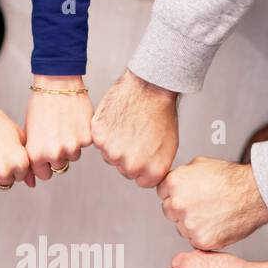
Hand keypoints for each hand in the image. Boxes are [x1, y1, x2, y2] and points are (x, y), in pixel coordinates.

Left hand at [24, 75, 92, 181]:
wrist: (58, 83)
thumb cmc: (40, 105)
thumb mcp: (29, 132)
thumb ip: (31, 158)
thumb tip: (31, 183)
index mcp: (37, 154)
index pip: (43, 174)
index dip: (44, 163)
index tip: (45, 150)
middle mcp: (54, 154)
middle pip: (59, 168)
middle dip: (57, 156)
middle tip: (55, 136)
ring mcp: (72, 147)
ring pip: (73, 156)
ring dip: (70, 145)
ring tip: (64, 126)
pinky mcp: (87, 138)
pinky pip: (85, 144)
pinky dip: (81, 135)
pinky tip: (74, 121)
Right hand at [91, 69, 177, 187]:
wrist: (151, 87)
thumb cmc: (162, 112)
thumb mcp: (168, 147)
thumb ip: (155, 166)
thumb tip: (146, 174)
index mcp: (151, 172)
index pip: (141, 181)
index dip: (143, 165)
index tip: (145, 151)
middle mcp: (131, 166)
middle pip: (124, 169)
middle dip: (128, 155)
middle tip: (136, 134)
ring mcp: (112, 152)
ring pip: (109, 155)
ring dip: (115, 144)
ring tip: (128, 125)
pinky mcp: (99, 137)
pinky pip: (99, 140)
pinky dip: (106, 131)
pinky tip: (118, 119)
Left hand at [156, 157, 267, 250]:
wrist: (255, 193)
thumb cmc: (232, 178)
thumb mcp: (200, 164)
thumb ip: (181, 175)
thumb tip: (171, 181)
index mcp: (174, 183)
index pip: (162, 193)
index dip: (176, 193)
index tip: (189, 194)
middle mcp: (177, 204)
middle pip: (169, 211)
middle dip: (181, 209)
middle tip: (202, 205)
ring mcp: (188, 224)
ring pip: (181, 227)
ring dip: (192, 223)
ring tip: (212, 213)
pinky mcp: (200, 240)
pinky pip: (194, 240)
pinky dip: (204, 235)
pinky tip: (216, 224)